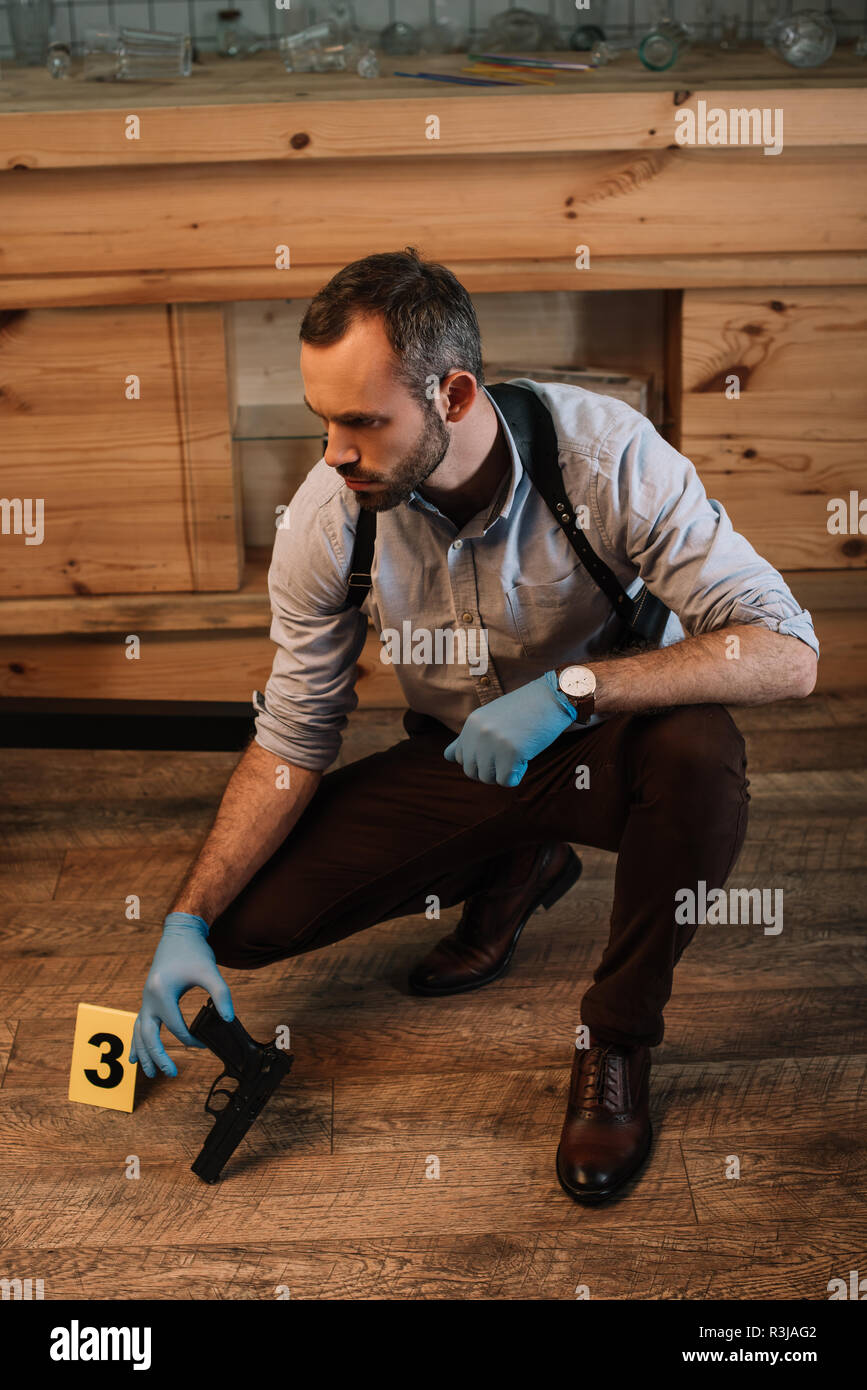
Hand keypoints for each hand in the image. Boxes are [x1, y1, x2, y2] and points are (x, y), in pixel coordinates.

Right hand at [130, 911, 233, 1078]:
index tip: (205, 1045)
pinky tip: (133, 1055)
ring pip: (139, 1032)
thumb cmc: (194, 952)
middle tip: (170, 1074)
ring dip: (143, 1053)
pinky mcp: (148, 998)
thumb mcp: (210, 972)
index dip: (192, 1040)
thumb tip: (228, 1020)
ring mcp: (146, 999)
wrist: (179, 933)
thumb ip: (221, 995)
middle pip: (149, 1035)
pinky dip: (137, 1040)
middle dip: (158, 1056)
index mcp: (162, 993)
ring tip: (148, 1073)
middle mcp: (149, 998)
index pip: (176, 1027)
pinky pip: (138, 1024)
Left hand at [443, 671, 575, 786]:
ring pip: (488, 779)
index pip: (459, 758)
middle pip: (472, 772)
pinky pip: (507, 781)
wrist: (552, 698)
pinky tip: (526, 757)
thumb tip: (447, 757)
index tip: (497, 749)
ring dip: (504, 773)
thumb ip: (468, 738)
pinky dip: (517, 775)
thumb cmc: (523, 710)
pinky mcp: (512, 752)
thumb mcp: (489, 719)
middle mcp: (478, 733)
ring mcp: (494, 743)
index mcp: (471, 724)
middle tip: (508, 755)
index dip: (480, 759)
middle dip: (490, 770)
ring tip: (517, 752)